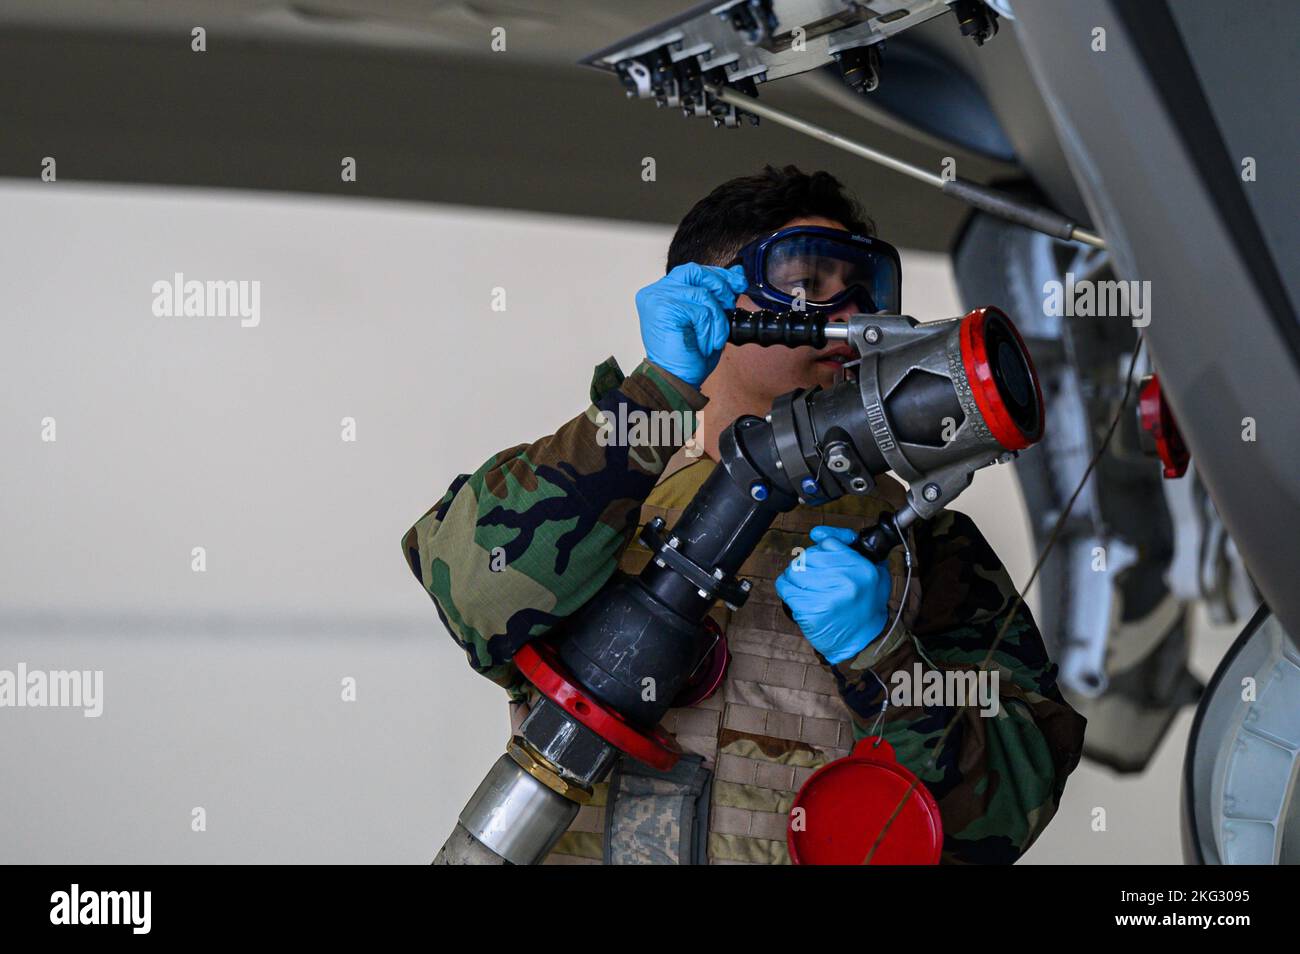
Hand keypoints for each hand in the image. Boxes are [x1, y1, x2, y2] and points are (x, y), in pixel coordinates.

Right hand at [636, 263, 748, 386]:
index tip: (738, 282)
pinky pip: (700, 311)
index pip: (693, 272)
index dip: (719, 275)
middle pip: (695, 272)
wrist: (675, 380)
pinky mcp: (664, 308)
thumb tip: (737, 274)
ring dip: (716, 319)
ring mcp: (658, 298)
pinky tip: (703, 343)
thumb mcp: (708, 319)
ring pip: (702, 294)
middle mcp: (656, 291)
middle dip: (720, 286)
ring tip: (712, 338)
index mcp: (663, 292)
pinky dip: (708, 329)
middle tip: (729, 305)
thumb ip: (717, 295)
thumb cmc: (687, 356)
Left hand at [775, 525, 892, 663]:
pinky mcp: (810, 613)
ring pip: (794, 571)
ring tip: (806, 587)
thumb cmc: (867, 603)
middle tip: (815, 577)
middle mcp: (846, 581)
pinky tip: (798, 596)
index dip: (822, 550)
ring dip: (795, 577)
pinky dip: (787, 590)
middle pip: (808, 556)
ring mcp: (827, 598)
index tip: (823, 559)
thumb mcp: (872, 569)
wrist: (865, 640)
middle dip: (807, 564)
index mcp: (862, 568)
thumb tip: (817, 532)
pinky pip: (786, 590)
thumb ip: (847, 545)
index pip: (828, 543)